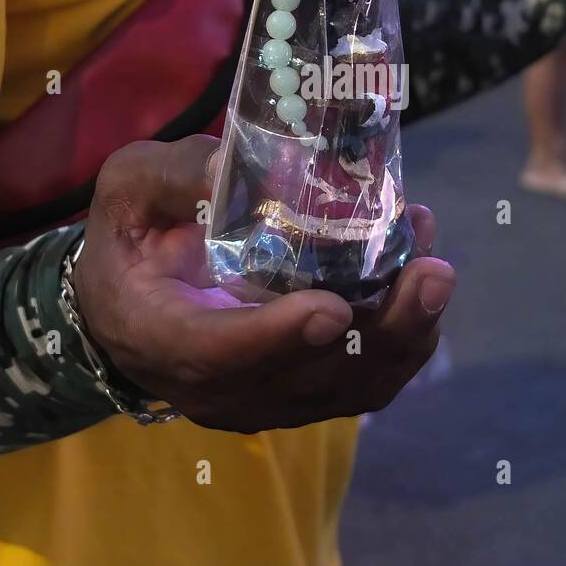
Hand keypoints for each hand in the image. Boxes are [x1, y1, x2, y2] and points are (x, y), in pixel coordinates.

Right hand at [72, 135, 454, 432]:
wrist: (131, 300)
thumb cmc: (131, 236)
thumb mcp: (129, 188)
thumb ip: (172, 177)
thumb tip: (229, 167)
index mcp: (158, 333)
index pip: (217, 355)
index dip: (277, 338)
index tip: (332, 309)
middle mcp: (213, 386)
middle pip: (305, 381)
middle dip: (379, 333)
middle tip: (431, 274)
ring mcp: (262, 398)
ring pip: (347, 389)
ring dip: (405, 333)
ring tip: (436, 267)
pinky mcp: (300, 393)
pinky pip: (361, 382)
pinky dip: (403, 337)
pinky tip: (424, 275)